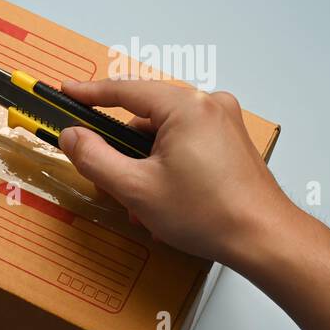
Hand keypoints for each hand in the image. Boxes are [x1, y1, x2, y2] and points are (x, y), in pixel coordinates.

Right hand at [60, 80, 329, 329]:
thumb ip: (95, 158)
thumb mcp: (135, 188)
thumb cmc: (207, 213)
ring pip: (162, 135)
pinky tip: (161, 200)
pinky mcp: (230, 142)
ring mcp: (223, 123)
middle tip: (103, 176)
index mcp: (185, 106)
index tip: (66, 92)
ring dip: (142, 165)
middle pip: (143, 116)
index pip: (124, 91)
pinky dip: (164, 166)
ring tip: (139, 204)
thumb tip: (71, 136)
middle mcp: (208, 106)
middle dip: (120, 150)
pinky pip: (183, 144)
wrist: (263, 238)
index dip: (89, 93)